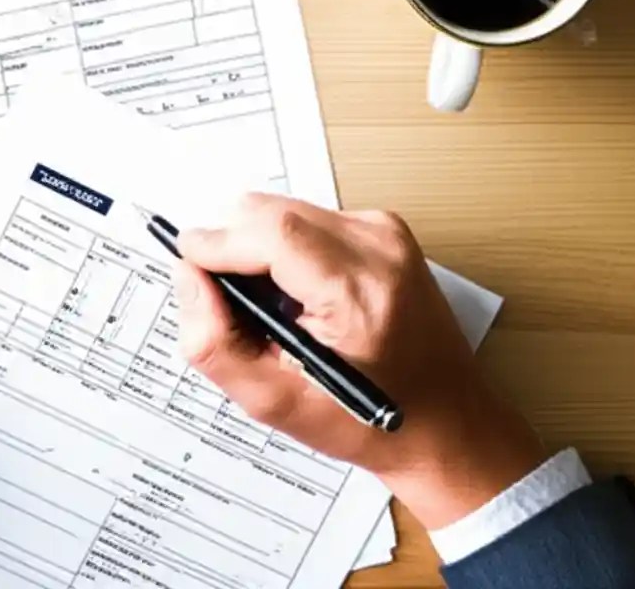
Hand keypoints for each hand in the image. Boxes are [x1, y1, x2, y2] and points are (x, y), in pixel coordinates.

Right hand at [173, 194, 545, 528]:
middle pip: (268, 210)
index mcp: (358, 294)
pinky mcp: (385, 229)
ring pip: (281, 210)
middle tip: (232, 305)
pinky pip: (306, 218)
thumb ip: (213, 340)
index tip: (187, 265)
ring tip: (270, 308)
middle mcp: (379, 249)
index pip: (267, 231)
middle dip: (231, 248)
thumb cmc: (370, 420)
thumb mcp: (271, 401)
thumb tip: (189, 277)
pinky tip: (297, 297)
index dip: (214, 243)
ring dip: (256, 249)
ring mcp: (386, 233)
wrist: (446, 423)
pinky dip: (283, 249)